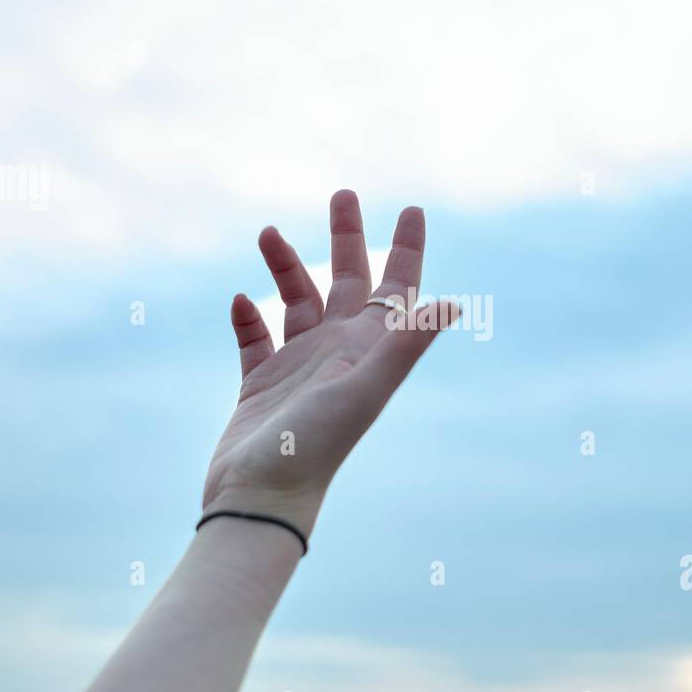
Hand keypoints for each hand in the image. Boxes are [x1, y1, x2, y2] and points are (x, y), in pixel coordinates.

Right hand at [202, 189, 459, 535]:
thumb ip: (404, 344)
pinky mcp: (261, 384)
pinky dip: (247, 317)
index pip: (397, 289)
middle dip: (346, 238)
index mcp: (368, 349)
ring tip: (268, 231)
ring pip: (296, 301)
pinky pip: (255, 339)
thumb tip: (454, 303)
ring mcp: (299, 367)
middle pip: (348, 282)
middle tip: (343, 193)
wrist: (262, 497)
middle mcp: (338, 353)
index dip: (407, 248)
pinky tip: (238, 300)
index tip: (413, 208)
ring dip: (285, 266)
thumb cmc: (316, 446)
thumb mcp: (364, 389)